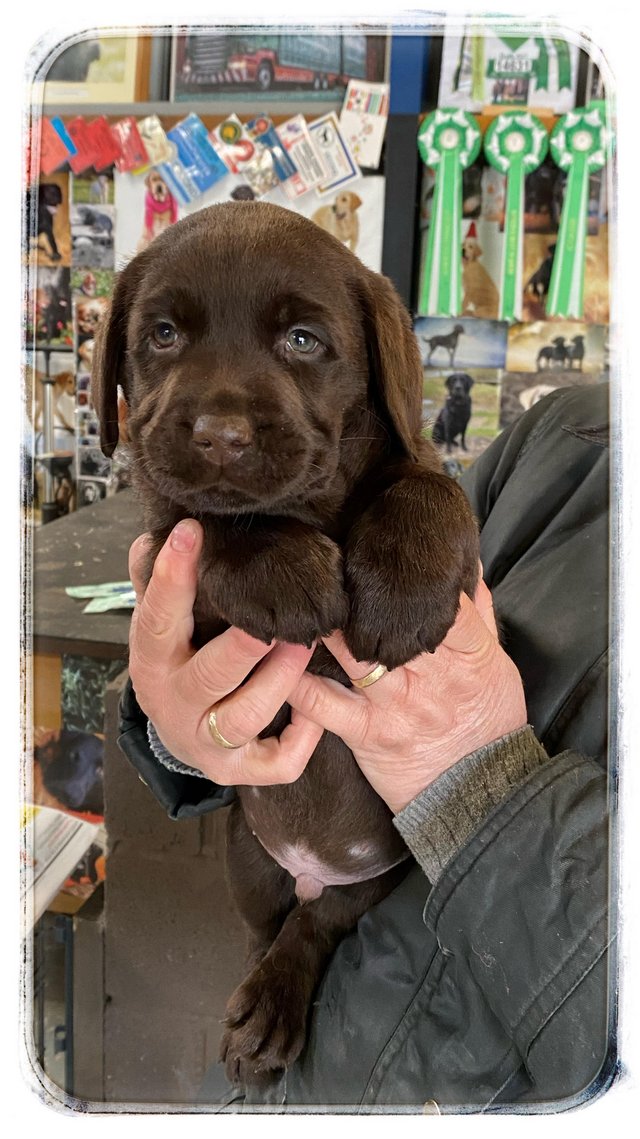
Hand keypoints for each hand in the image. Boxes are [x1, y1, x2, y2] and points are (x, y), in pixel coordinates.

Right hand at [128, 519, 323, 785]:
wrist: (176, 735)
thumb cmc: (178, 662)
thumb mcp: (163, 627)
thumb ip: (162, 582)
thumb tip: (168, 531)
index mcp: (153, 661)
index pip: (158, 617)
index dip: (172, 576)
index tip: (191, 531)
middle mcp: (175, 704)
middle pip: (209, 676)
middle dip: (246, 646)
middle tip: (277, 617)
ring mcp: (206, 742)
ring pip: (245, 717)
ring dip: (280, 682)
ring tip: (306, 646)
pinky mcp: (237, 770)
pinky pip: (276, 762)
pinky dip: (302, 738)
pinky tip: (316, 709)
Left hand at [288, 578, 527, 812]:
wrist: (481, 794)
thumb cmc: (490, 723)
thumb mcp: (497, 666)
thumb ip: (478, 617)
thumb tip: (467, 570)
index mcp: (468, 651)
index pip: (440, 599)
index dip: (408, 574)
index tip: (376, 549)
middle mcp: (431, 673)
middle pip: (389, 620)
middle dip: (355, 592)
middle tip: (326, 565)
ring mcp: (397, 704)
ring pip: (353, 653)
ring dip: (324, 628)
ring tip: (300, 602)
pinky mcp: (368, 734)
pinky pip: (325, 705)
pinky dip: (298, 683)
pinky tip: (276, 660)